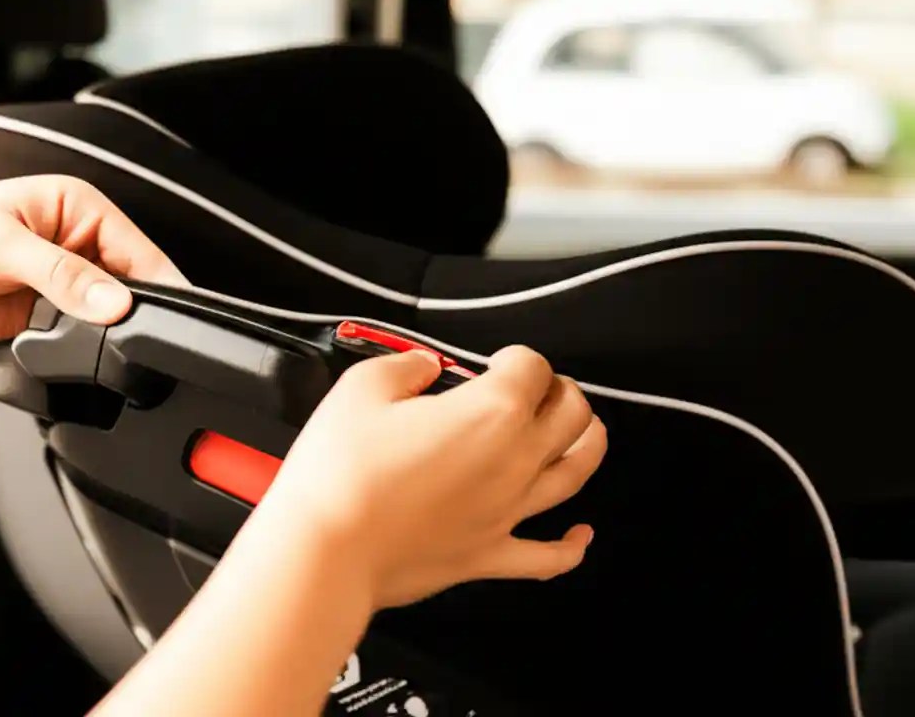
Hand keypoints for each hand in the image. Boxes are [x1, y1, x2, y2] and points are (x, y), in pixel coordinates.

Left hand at [0, 174, 187, 345]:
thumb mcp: (1, 248)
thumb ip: (64, 276)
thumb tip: (118, 303)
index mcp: (76, 206)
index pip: (140, 248)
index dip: (158, 284)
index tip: (170, 319)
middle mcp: (77, 241)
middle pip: (133, 284)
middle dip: (132, 313)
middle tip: (130, 338)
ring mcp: (64, 282)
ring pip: (112, 316)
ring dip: (108, 333)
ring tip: (95, 343)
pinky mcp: (49, 316)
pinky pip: (84, 338)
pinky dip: (86, 349)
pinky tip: (77, 353)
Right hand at [258, 346, 603, 608]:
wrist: (326, 551)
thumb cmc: (341, 472)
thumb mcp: (361, 389)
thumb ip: (404, 368)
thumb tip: (423, 368)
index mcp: (491, 411)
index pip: (531, 368)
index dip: (515, 357)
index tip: (493, 361)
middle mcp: (514, 460)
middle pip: (572, 414)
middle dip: (560, 390)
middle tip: (541, 387)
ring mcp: (507, 512)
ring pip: (576, 473)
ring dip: (588, 444)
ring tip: (586, 431)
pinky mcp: (488, 555)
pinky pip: (548, 556)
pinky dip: (571, 546)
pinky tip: (581, 535)